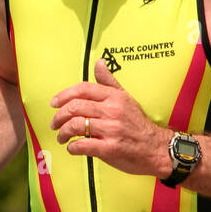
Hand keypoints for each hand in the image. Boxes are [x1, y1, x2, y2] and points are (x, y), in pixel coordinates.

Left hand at [49, 59, 171, 176]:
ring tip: (61, 138)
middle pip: (75, 107)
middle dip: (58, 116)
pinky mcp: (110, 148)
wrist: (156, 148)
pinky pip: (83, 145)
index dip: (64, 95)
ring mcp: (111, 130)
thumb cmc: (138, 124)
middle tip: (54, 124)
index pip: (83, 89)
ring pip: (75, 125)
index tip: (53, 103)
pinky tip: (73, 148)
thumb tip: (99, 63)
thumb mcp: (125, 98)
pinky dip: (73, 147)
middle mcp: (112, 111)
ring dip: (63, 133)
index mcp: (114, 97)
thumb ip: (108, 82)